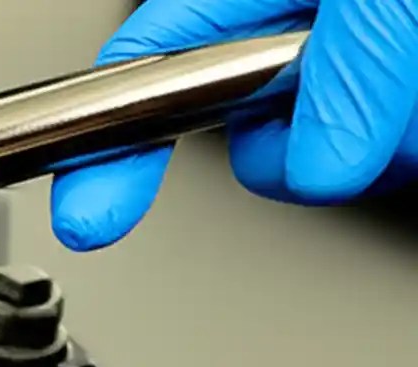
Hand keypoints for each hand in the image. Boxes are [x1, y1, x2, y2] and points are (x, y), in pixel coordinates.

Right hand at [51, 0, 417, 250]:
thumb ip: (350, 61)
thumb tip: (321, 161)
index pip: (149, 74)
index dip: (108, 148)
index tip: (91, 213)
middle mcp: (294, 42)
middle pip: (252, 145)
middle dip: (306, 139)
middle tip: (371, 96)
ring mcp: (350, 89)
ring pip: (331, 168)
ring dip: (394, 137)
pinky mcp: (398, 127)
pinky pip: (390, 167)